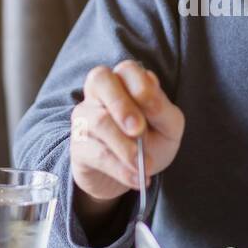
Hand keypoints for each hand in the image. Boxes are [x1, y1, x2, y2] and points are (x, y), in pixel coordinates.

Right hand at [70, 61, 184, 203]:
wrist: (131, 174)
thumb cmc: (151, 141)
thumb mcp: (168, 126)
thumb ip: (162, 109)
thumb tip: (149, 99)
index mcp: (125, 82)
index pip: (127, 69)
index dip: (141, 86)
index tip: (155, 111)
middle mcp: (100, 94)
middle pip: (99, 79)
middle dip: (122, 104)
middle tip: (139, 130)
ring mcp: (84, 118)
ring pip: (98, 121)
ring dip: (125, 146)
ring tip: (146, 166)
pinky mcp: (78, 147)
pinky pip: (96, 154)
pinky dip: (120, 169)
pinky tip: (137, 179)